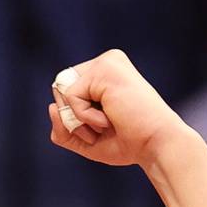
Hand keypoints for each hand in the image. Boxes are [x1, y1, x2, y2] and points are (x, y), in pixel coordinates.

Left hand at [45, 49, 189, 166]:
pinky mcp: (104, 69)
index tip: (104, 127)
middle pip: (59, 89)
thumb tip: (51, 107)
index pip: (65, 92)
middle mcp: (106, 62)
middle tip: (106, 126)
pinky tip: (110, 119)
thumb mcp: (87, 139)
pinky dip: (85, 117)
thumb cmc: (130, 143)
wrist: (156, 144)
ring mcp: (106, 62)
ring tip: (108, 123)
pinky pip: (71, 97)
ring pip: (62, 93)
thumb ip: (63, 128)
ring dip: (80, 119)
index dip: (73, 117)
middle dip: (74, 118)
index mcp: (105, 74)